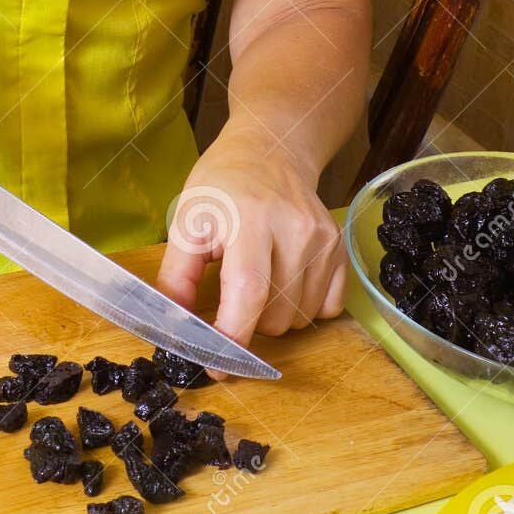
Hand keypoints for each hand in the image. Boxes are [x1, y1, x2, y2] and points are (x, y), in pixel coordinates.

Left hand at [155, 131, 346, 365]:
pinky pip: (328, 308)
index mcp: (250, 218)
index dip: (232, 336)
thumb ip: (176, 276)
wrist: (270, 150)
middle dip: (248, 321)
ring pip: (301, 319)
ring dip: (274, 315)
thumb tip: (174, 329)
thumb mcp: (186, 220)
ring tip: (258, 276)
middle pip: (276, 316)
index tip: (216, 364)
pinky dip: (304, 307)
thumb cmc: (221, 185)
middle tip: (232, 288)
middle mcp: (294, 230)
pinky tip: (285, 278)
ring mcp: (323, 240)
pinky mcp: (340, 248)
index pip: (248, 291)